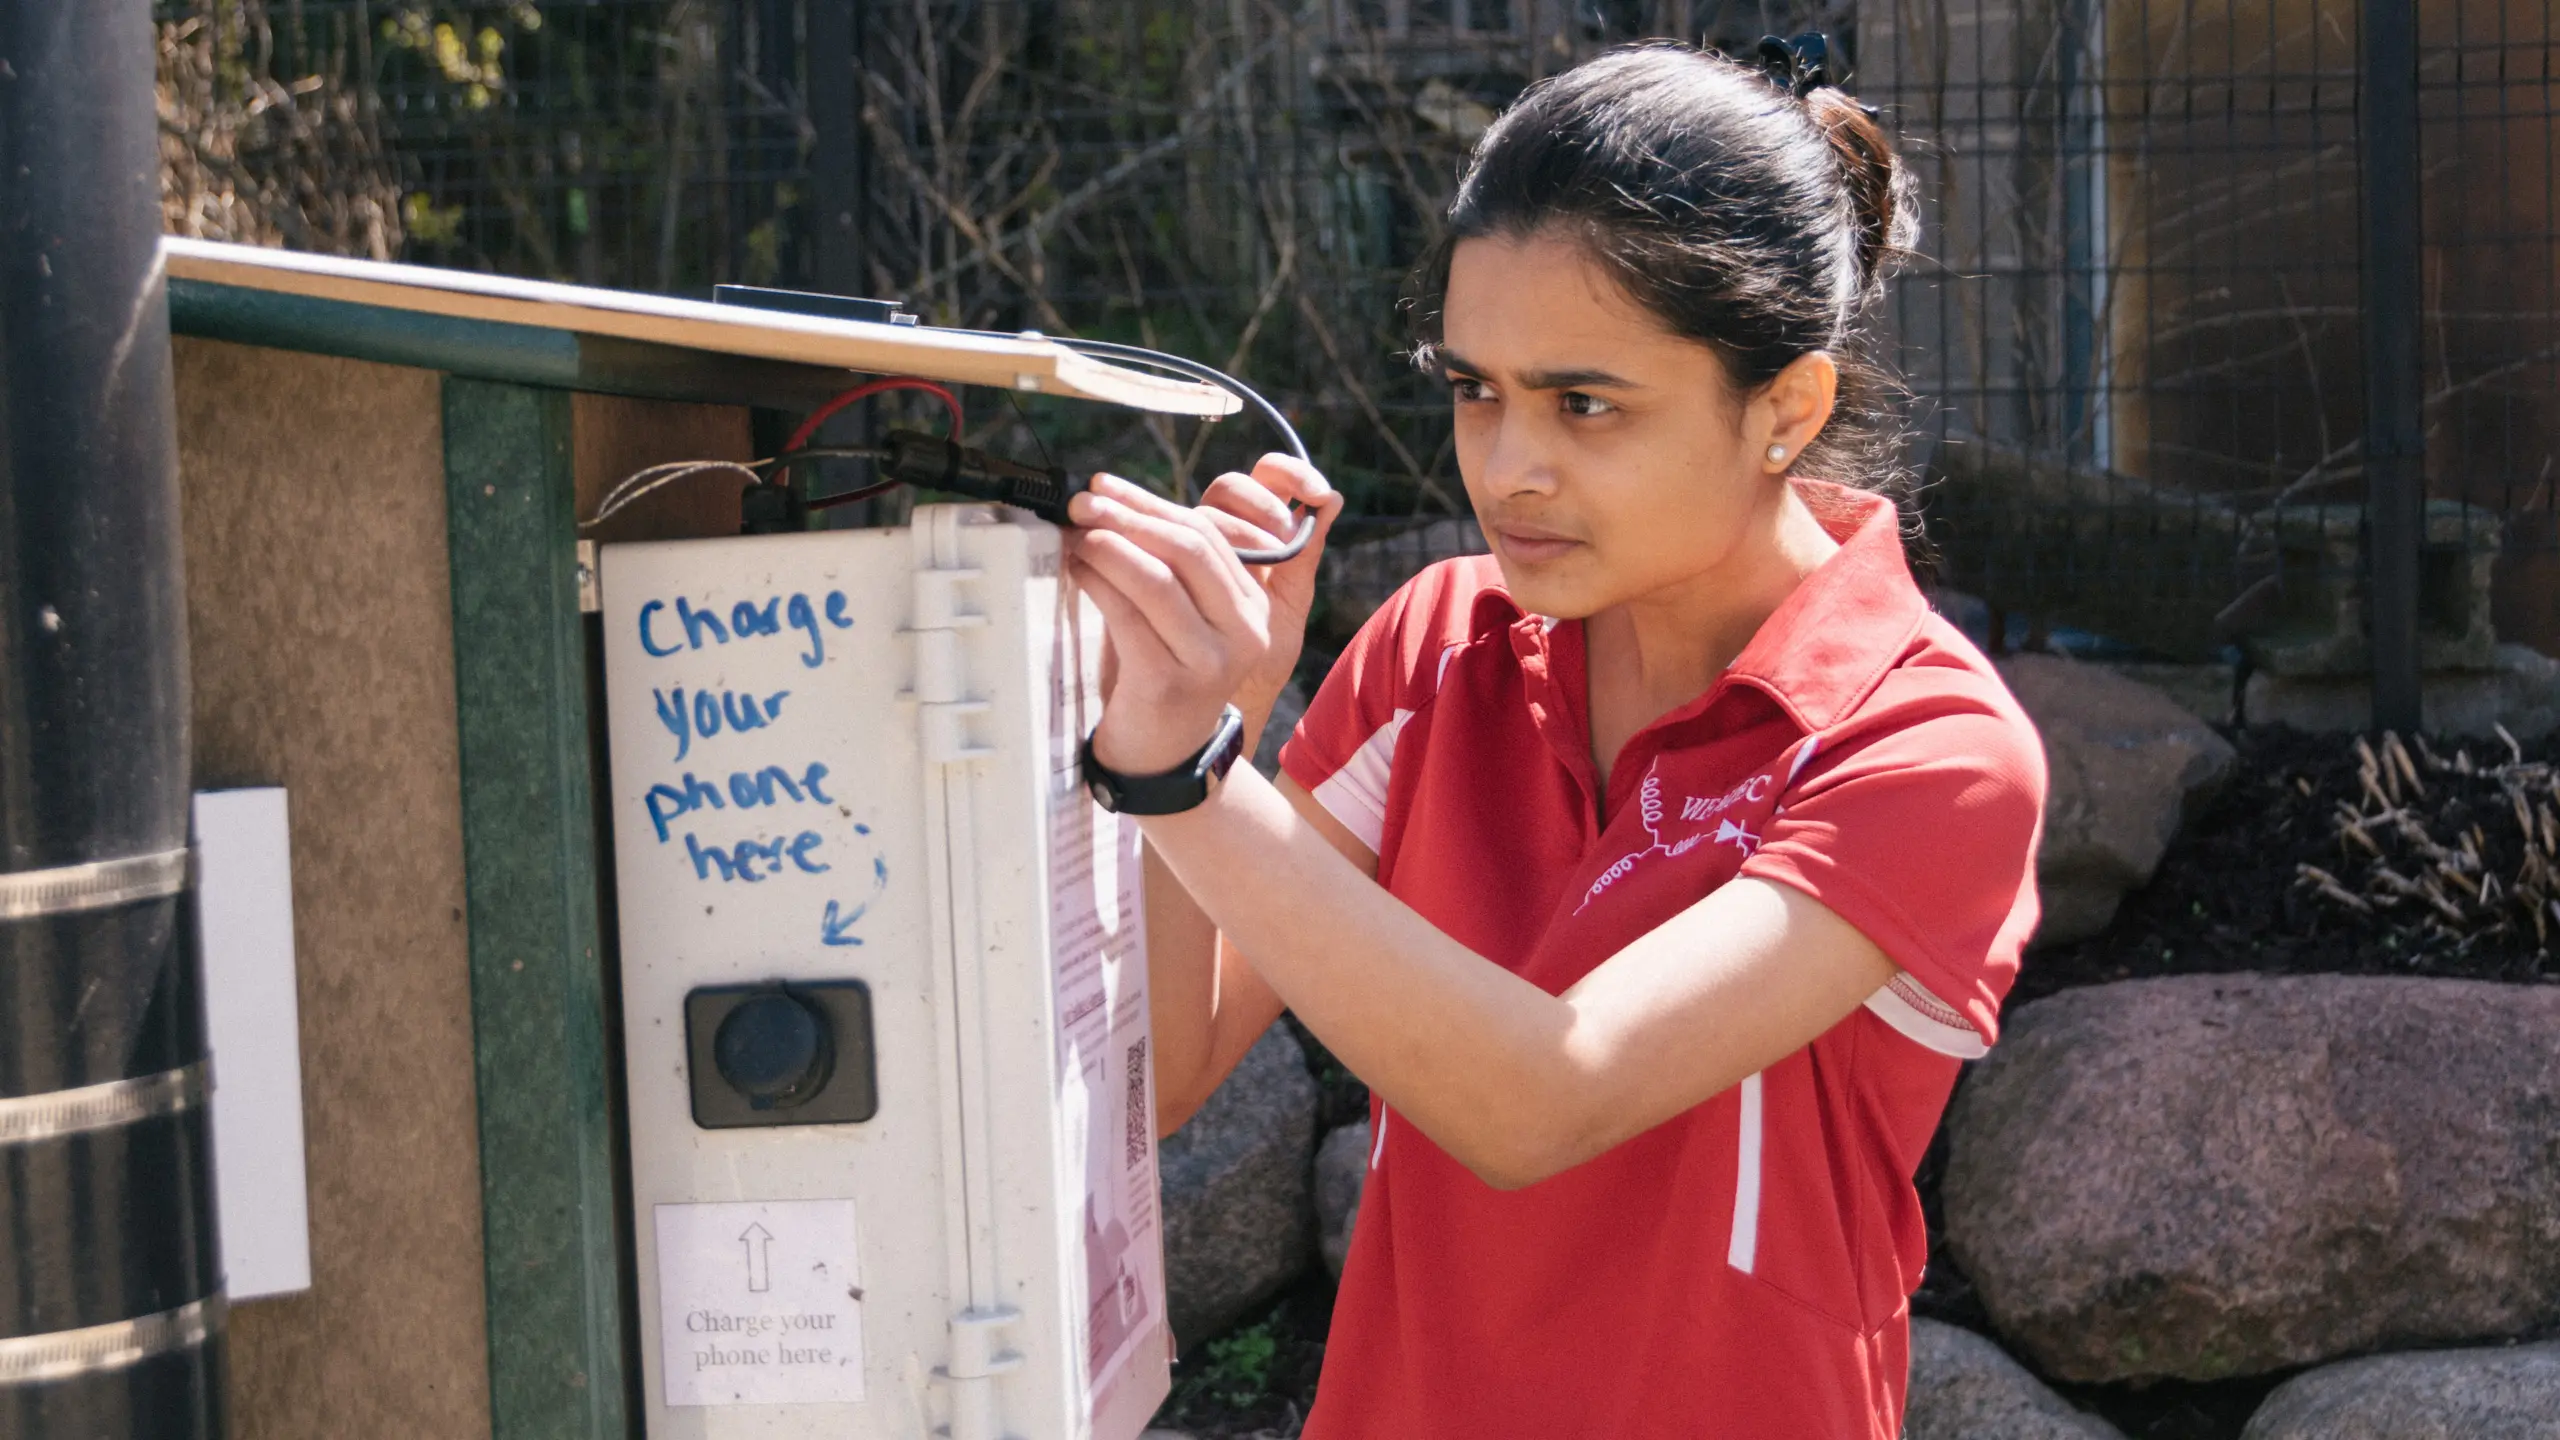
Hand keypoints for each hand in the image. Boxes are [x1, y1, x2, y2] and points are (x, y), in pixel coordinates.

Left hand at [1067, 458, 1338, 775]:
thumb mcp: (1177, 618)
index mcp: (1254, 609)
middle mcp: (1245, 633)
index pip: (1207, 535)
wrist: (1158, 756)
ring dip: (1109, 546)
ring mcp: (1211, 661)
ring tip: (1076, 534)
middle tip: (1082, 503)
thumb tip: (1106, 504)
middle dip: (1128, 516)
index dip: (1151, 502)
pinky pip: (1129, 615)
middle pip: (1189, 549)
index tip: (1105, 486)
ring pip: (1158, 578)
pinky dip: (1098, 583)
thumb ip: (1164, 567)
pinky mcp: (1171, 683)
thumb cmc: (1160, 674)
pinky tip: (1076, 570)